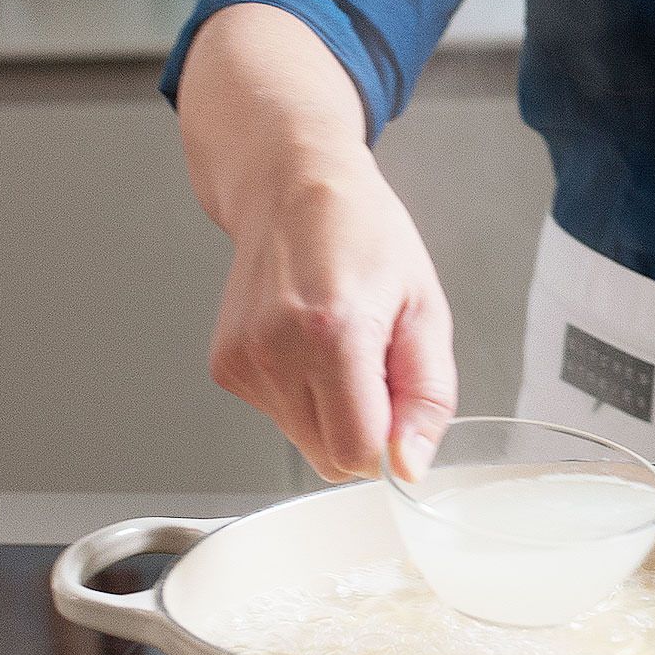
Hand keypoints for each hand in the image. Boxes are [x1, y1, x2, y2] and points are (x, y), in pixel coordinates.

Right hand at [208, 152, 455, 482]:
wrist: (293, 188)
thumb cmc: (364, 235)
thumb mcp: (427, 309)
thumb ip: (429, 397)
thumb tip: (410, 466)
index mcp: (333, 334)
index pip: (360, 454)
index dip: (392, 442)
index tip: (401, 401)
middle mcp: (276, 352)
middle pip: (332, 459)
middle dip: (365, 428)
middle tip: (374, 364)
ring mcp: (243, 361)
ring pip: (305, 444)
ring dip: (334, 413)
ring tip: (341, 347)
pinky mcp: (226, 367)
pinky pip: (280, 418)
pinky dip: (304, 396)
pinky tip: (309, 345)